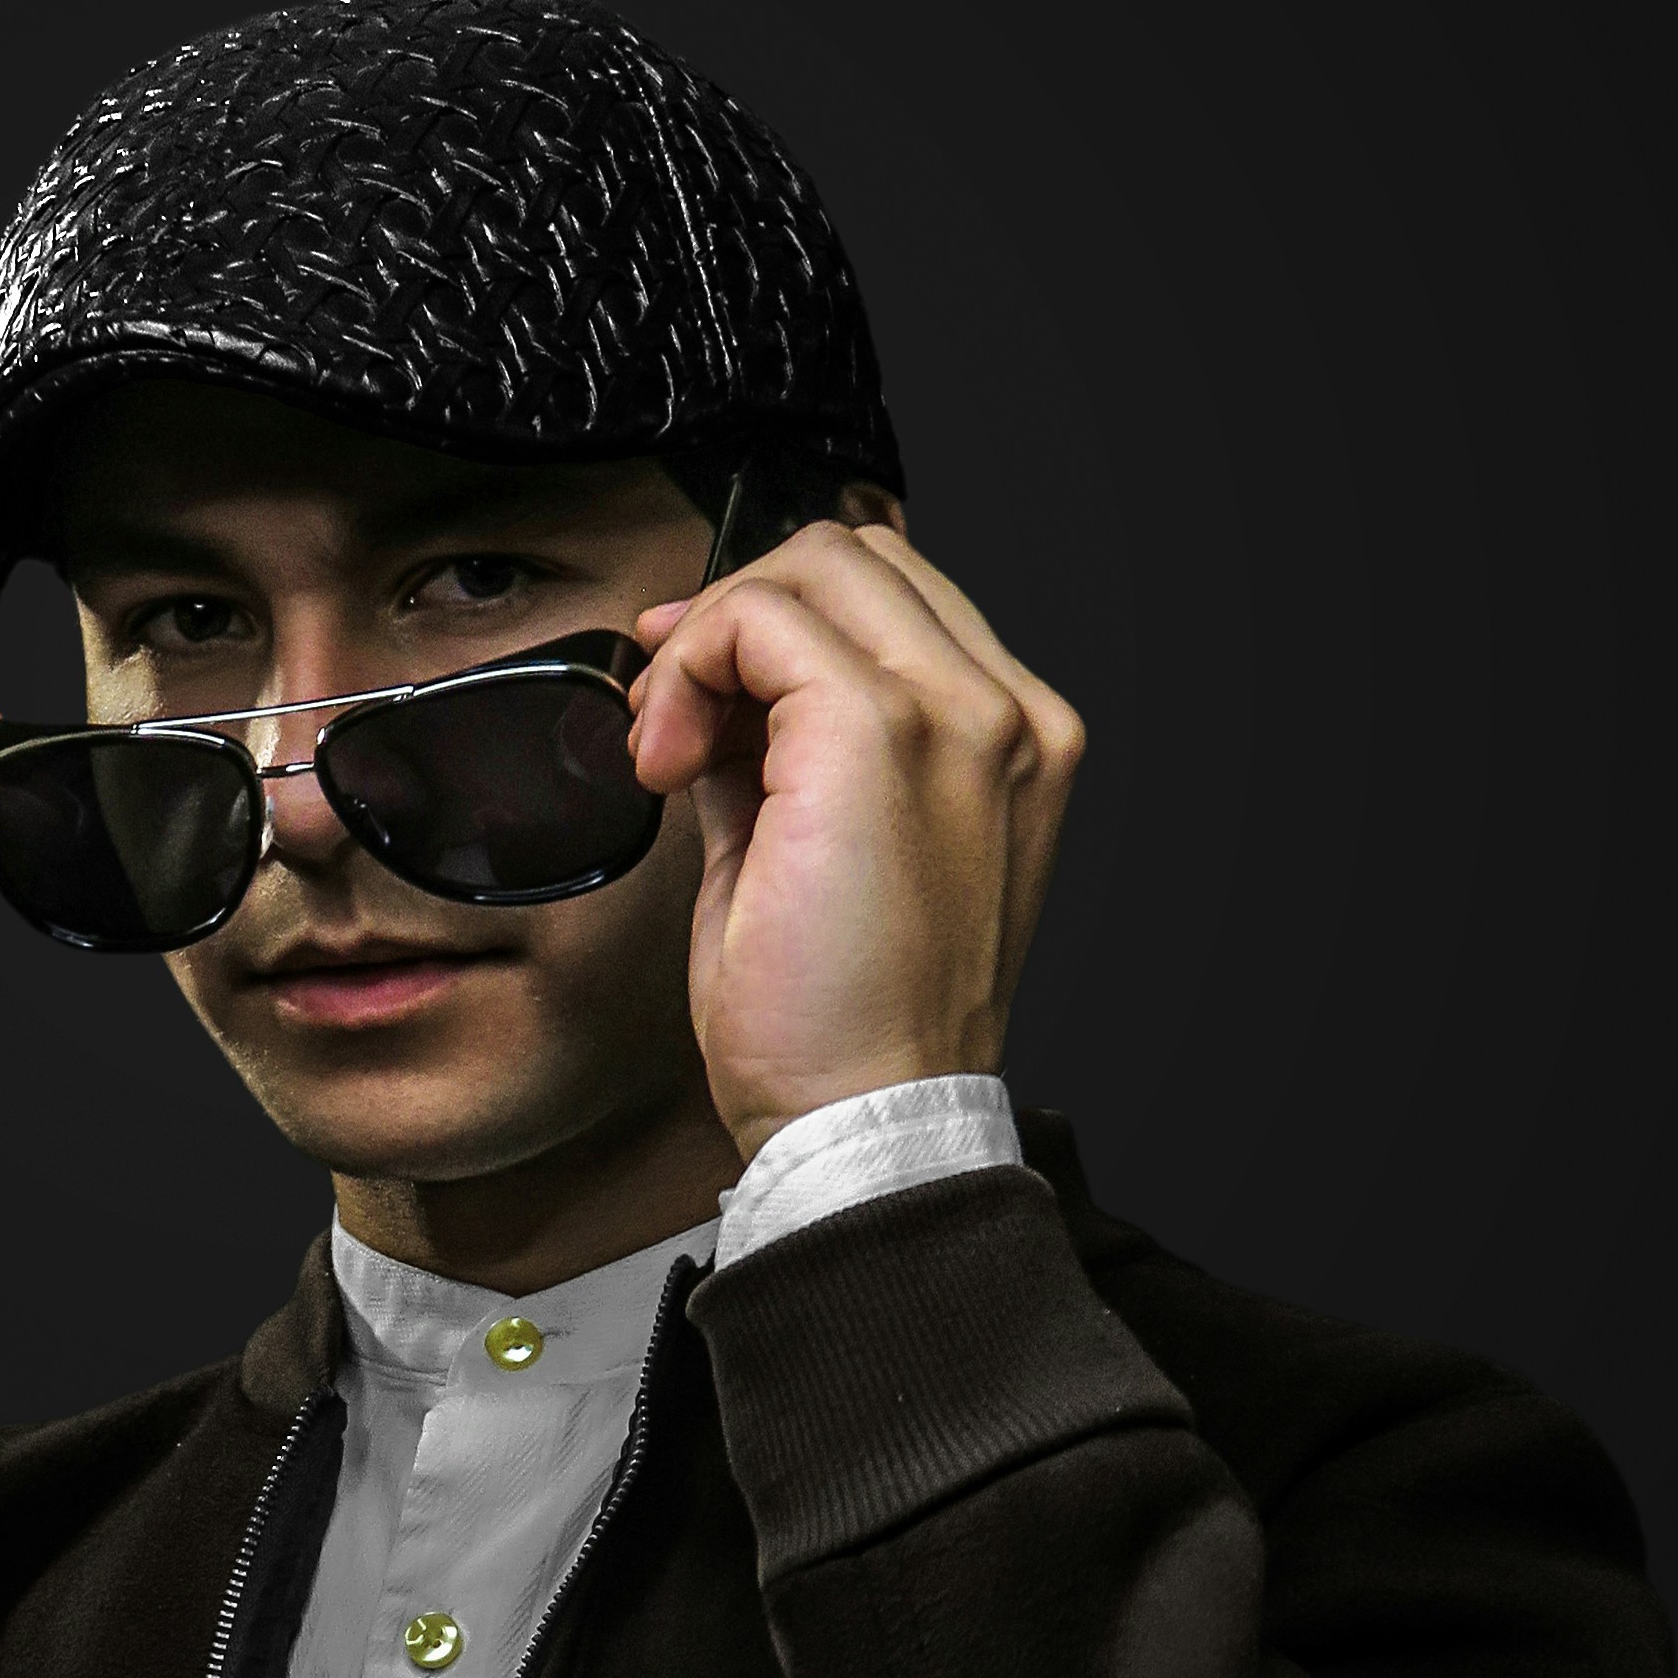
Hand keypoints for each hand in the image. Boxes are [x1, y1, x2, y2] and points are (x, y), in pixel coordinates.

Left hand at [628, 521, 1083, 1162]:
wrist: (864, 1119)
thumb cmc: (844, 1028)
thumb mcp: (816, 856)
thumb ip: (784, 754)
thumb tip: (716, 693)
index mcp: (1010, 746)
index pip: (894, 601)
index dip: (773, 624)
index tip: (697, 698)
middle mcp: (1006, 717)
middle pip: (854, 558)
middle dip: (733, 617)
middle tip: (668, 717)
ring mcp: (958, 716)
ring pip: (813, 565)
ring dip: (707, 637)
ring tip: (667, 750)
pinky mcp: (880, 734)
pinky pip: (762, 618)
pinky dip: (689, 664)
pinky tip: (666, 760)